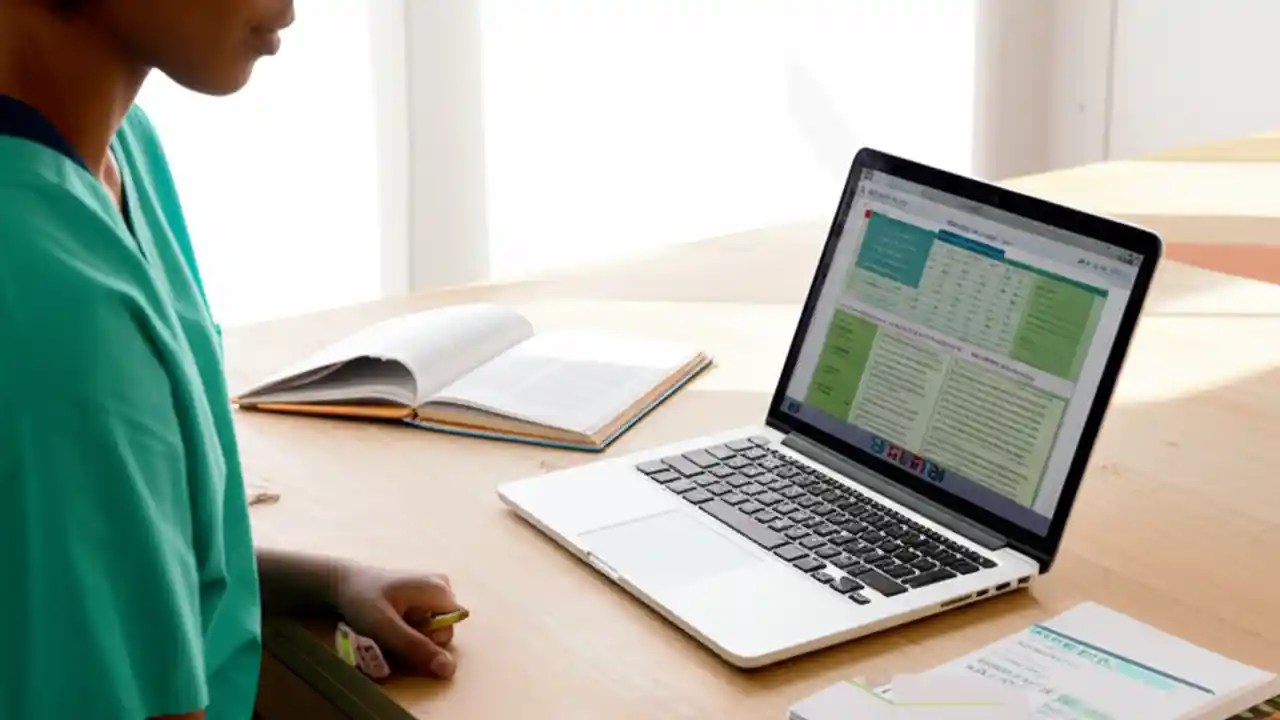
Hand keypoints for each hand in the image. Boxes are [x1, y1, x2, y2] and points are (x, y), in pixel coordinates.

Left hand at [333, 565, 461, 678]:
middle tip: (389, 633)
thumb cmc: (363, 600)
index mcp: (441, 590)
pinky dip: (407, 627)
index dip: (426, 644)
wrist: (343, 581)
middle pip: (440, 631)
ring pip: (431, 629)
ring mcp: (433, 589)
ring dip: (410, 635)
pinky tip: (390, 621)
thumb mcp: (386, 627)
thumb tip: (450, 670)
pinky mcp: (423, 594)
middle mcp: (443, 587)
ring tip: (386, 627)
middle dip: (416, 639)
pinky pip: (424, 621)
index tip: (400, 638)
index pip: (448, 633)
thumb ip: (416, 647)